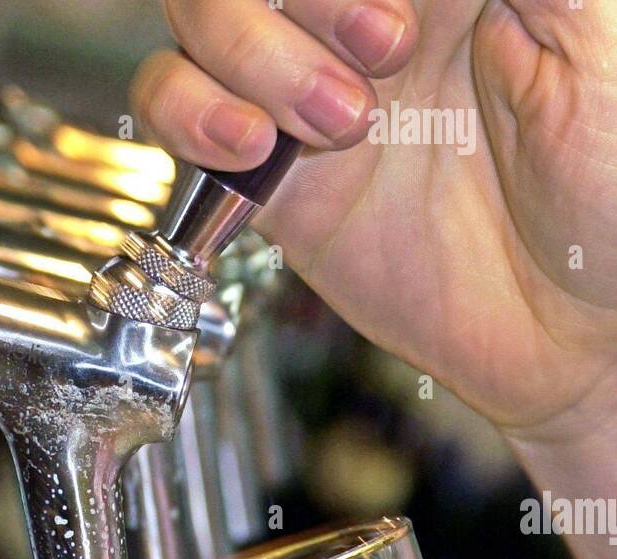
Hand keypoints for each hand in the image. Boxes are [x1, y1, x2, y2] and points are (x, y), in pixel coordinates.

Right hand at [133, 1, 616, 450]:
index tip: (399, 14)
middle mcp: (362, 21)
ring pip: (198, 19)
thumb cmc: (608, 195)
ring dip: (246, 54)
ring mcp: (307, 100)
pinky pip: (178, 116)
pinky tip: (251, 148)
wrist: (572, 334)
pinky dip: (189, 115)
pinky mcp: (272, 186)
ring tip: (335, 123)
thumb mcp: (597, 54)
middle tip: (383, 58)